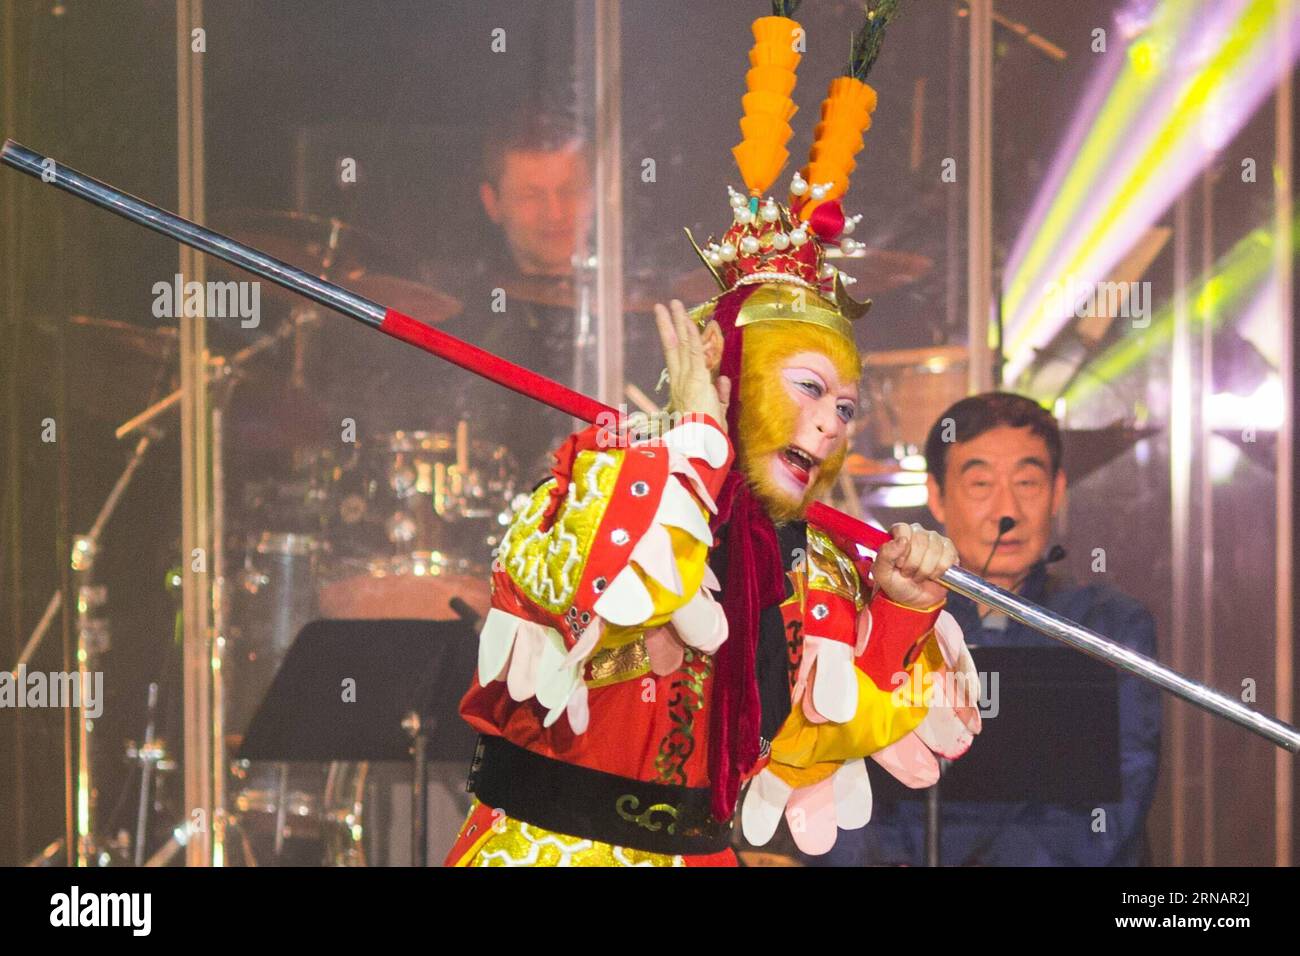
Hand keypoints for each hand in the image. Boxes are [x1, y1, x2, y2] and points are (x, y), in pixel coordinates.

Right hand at [654, 299, 729, 433]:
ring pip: (682, 344)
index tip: (672, 326)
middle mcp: (680, 381)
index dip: (675, 341)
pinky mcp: (696, 379)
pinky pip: (694, 351)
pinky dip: (692, 335)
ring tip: (672, 304)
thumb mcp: (717, 412)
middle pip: (674, 347)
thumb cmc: (708, 436)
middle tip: (663, 307)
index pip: (677, 360)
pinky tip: (688, 320)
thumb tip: (722, 379)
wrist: (702, 445)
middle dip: (669, 325)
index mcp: (682, 390)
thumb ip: (719, 394)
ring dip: (679, 322)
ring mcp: (686, 379)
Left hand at [872, 522, 957, 609]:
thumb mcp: (882, 573)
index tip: (900, 564)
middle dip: (913, 564)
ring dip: (925, 570)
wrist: (913, 600)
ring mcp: (935, 540)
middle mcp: (917, 532)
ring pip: (934, 549)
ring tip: (919, 575)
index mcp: (899, 533)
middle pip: (920, 540)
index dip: (902, 550)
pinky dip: (939, 571)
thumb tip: (902, 540)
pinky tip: (933, 575)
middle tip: (908, 573)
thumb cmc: (896, 584)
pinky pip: (948, 556)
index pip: (903, 529)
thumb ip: (885, 555)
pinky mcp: (949, 549)